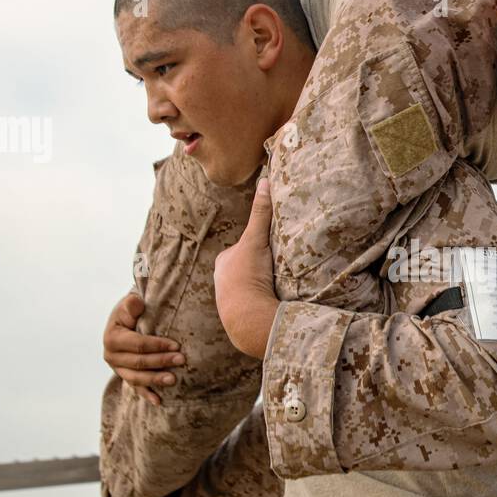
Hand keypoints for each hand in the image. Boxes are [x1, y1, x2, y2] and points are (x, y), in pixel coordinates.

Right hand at [103, 293, 184, 405]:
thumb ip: (131, 304)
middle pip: (139, 362)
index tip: (176, 345)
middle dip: (161, 362)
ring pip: (137, 378)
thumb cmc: (131, 311)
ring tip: (173, 380)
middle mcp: (111, 356)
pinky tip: (159, 401)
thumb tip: (137, 303)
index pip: (137, 344)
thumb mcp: (129, 304)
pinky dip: (146, 395)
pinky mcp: (125, 375)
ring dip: (155, 380)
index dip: (157, 345)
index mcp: (112, 338)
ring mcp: (118, 368)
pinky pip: (135, 388)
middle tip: (182, 360)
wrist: (125, 321)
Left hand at [213, 178, 279, 358]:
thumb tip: (265, 179)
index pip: (242, 248)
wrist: (248, 317)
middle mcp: (222, 281)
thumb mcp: (256, 240)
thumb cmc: (247, 276)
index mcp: (223, 263)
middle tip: (275, 268)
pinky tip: (272, 302)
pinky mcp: (240, 317)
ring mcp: (229, 301)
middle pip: (245, 268)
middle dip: (258, 268)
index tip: (270, 249)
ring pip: (248, 287)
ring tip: (275, 287)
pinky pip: (253, 304)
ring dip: (261, 287)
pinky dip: (262, 301)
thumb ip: (261, 212)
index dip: (257, 246)